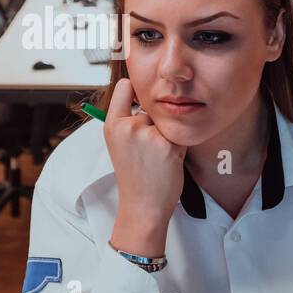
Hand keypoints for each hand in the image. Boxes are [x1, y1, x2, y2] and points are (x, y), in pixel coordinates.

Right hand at [104, 77, 184, 255]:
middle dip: (156, 123)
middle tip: (150, 148)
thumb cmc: (134, 176)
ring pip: (167, 121)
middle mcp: (128, 126)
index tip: (140, 101)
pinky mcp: (167, 145)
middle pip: (151, 107)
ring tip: (159, 156)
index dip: (136, 92)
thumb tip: (147, 96)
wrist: (142, 205)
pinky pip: (180, 134)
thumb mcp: (119, 143)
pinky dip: (179, 146)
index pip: (125, 86)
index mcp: (112, 124)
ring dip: (169, 135)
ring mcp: (148, 134)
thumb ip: (129, 120)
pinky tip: (169, 161)